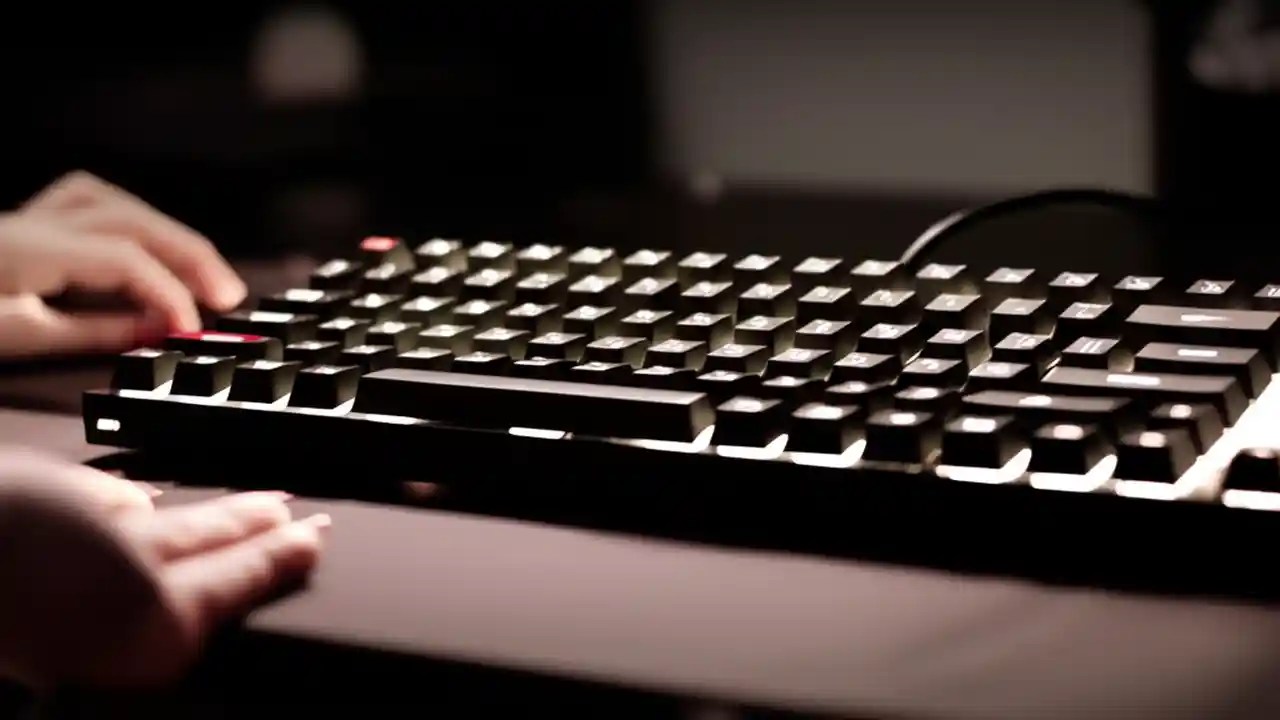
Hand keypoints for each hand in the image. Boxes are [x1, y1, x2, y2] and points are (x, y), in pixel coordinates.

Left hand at [0, 171, 246, 358]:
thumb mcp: (20, 338)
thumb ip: (93, 331)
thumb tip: (155, 330)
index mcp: (23, 250)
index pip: (123, 259)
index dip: (169, 293)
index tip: (192, 328)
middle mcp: (27, 223)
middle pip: (132, 220)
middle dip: (190, 256)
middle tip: (229, 294)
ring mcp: (26, 218)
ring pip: (115, 202)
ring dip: (168, 234)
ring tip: (203, 271)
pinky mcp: (25, 225)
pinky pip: (90, 203)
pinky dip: (133, 220)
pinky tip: (153, 243)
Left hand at [0, 447, 327, 688]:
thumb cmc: (10, 635)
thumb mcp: (89, 679)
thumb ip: (149, 647)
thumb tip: (173, 641)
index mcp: (153, 623)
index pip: (239, 581)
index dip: (281, 558)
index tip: (310, 539)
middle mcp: (132, 563)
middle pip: (214, 539)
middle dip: (258, 527)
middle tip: (291, 512)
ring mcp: (81, 523)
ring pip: (162, 513)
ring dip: (204, 511)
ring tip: (241, 505)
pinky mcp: (33, 496)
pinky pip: (99, 497)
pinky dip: (127, 501)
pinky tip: (133, 500)